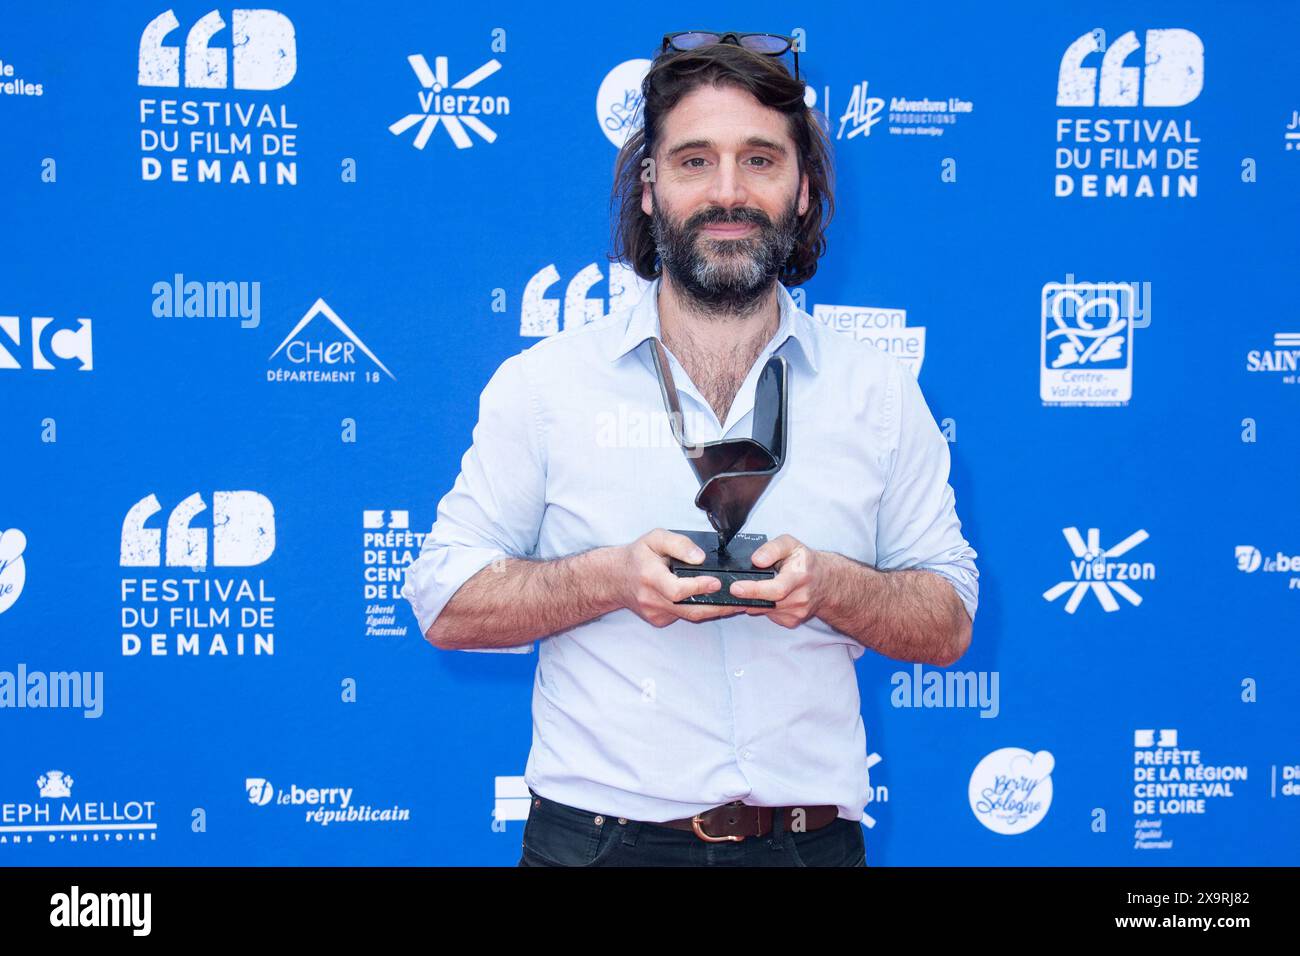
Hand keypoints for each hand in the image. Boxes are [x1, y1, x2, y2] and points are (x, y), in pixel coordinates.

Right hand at [614, 529, 745, 627]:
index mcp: (649, 577)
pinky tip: (713, 601)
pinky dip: (699, 609)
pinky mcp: (659, 620)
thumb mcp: (654, 538)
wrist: (614, 579)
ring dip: (714, 610)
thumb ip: (678, 544)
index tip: (717, 582)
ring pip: (690, 615)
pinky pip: (683, 616)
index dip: (699, 588)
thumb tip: (700, 558)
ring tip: (736, 602)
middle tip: (741, 599)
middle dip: (718, 605)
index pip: (677, 590)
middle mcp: (652, 599)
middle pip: (690, 609)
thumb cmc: (637, 556)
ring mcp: (656, 613)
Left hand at [728, 534, 826, 627]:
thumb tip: (756, 560)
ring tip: (751, 588)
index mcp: (800, 575)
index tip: (736, 588)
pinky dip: (763, 606)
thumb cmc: (806, 563)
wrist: (827, 583)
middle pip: (767, 602)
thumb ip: (772, 549)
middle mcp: (800, 597)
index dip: (754, 590)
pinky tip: (767, 596)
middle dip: (746, 596)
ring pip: (764, 609)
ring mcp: (796, 612)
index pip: (776, 588)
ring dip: (753, 600)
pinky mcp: (791, 621)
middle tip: (732, 589)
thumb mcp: (791, 545)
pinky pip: (769, 615)